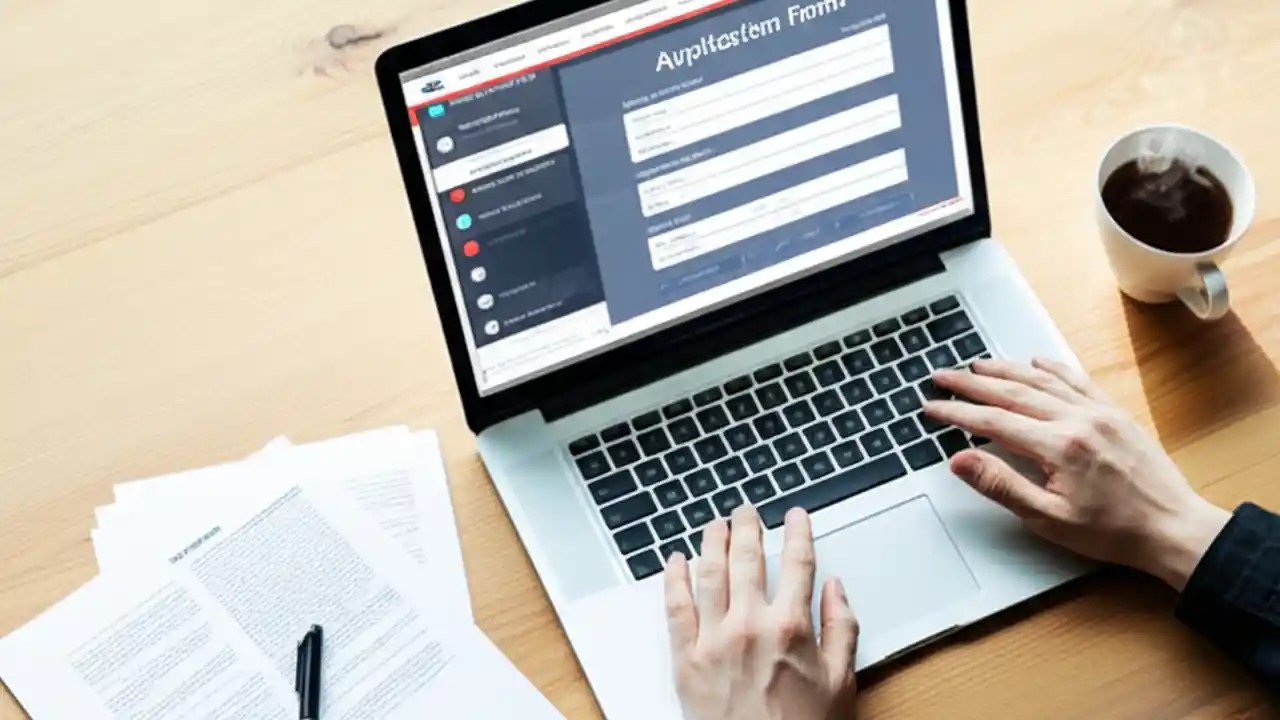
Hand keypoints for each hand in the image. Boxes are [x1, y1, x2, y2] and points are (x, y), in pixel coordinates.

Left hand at [664, 506, 857, 719]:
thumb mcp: (842, 683)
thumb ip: (842, 629)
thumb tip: (836, 589)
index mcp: (791, 628)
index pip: (796, 564)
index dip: (798, 533)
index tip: (796, 516)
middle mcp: (749, 626)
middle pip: (747, 558)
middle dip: (748, 526)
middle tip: (748, 510)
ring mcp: (713, 640)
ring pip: (708, 572)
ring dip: (711, 541)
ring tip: (716, 523)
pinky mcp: (685, 659)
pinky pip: (675, 607)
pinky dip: (674, 578)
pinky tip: (676, 561)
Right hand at [924, 358, 1229, 590]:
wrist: (1173, 529)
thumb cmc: (1114, 531)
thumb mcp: (1049, 519)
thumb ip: (1001, 486)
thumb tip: (961, 461)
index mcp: (1059, 447)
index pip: (993, 421)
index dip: (957, 412)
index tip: (931, 407)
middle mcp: (1078, 420)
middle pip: (1012, 392)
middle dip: (972, 382)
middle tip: (943, 376)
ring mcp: (1098, 412)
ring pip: (1042, 381)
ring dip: (1006, 369)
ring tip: (977, 364)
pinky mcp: (1114, 413)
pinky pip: (1077, 380)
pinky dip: (1052, 368)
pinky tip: (1036, 362)